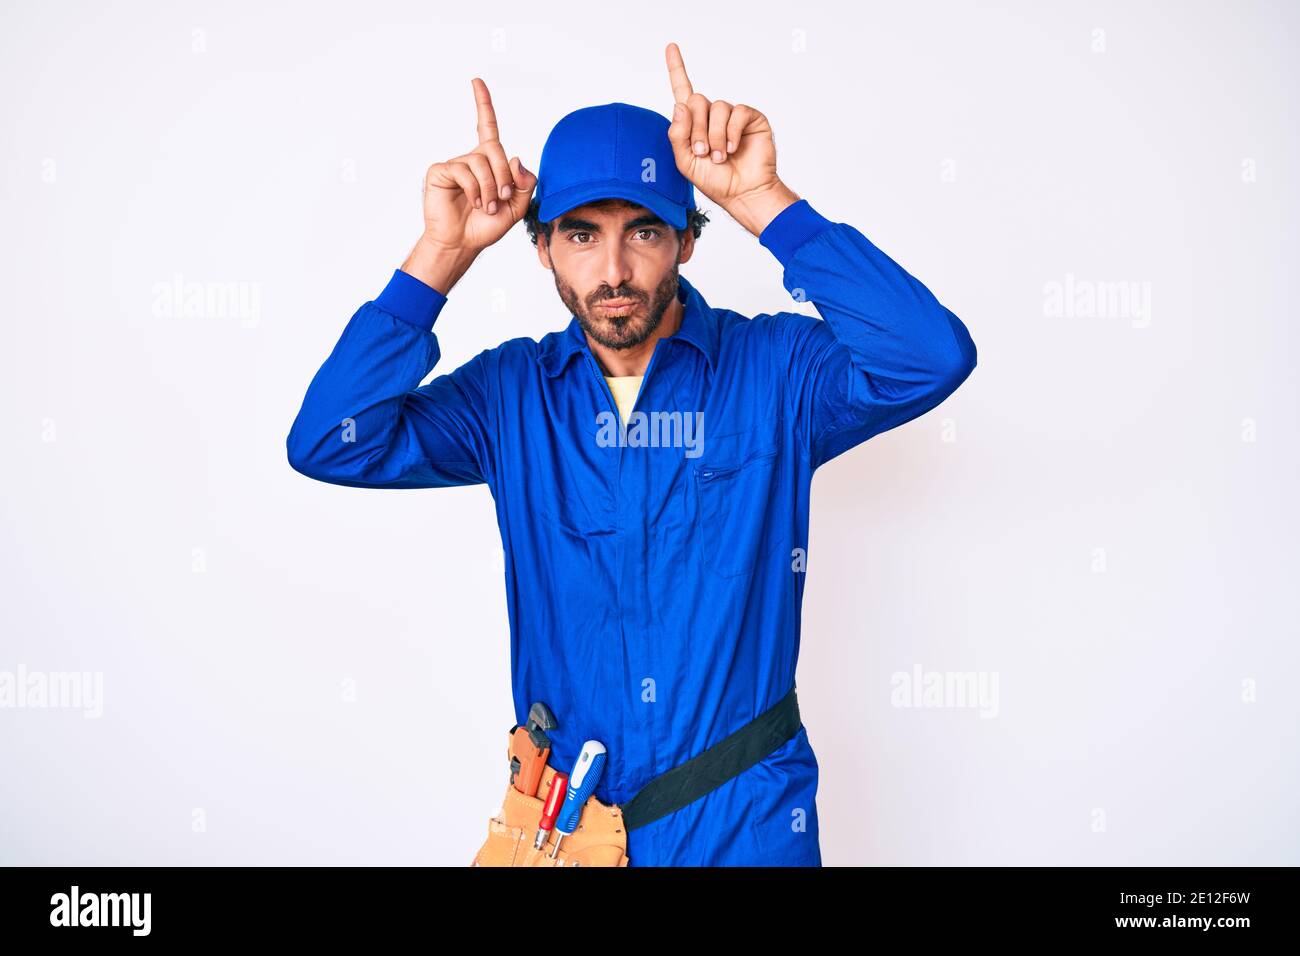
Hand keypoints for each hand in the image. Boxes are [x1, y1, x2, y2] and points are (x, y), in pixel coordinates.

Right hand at [405, 78, 537, 291]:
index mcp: (488, 163)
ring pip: (481, 161)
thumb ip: (524, 182)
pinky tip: (474, 202)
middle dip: (504, 175)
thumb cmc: (486, 226)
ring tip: (486, 206)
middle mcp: (471, 159)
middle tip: (502, 198)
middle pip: (495, 149)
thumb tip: (516, 158)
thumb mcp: (516, 206)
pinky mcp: (440, 171)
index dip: (483, 104)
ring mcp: (454, 164)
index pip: (486, 128)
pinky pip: (464, 170)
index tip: (477, 82)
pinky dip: (474, 188)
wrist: (462, 243)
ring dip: (490, 187)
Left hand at [664, 42, 798, 235]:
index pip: (683, 91)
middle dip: (696, 129)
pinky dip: (731, 131)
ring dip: (714, 135)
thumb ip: (677, 135)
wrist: (742, 193)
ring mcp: (732, 116)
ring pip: (717, 107)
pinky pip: (737, 112)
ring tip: (720, 156)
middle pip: (696, 100)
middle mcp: (712, 116)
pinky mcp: (751, 118)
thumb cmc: (715, 181)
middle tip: (702, 152)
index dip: (676, 68)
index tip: (670, 47)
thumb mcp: (685, 162)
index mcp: (694, 123)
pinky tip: (732, 148)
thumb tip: (680, 105)